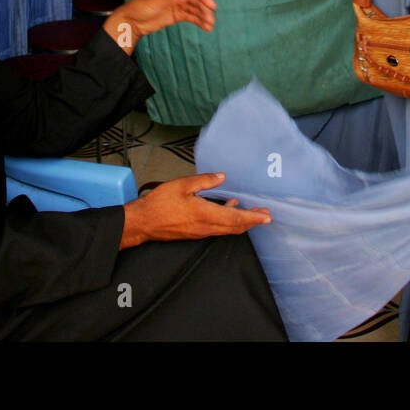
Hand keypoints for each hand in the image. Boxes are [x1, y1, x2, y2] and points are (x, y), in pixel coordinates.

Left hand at [102, 0, 216, 53]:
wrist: (131, 21)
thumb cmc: (139, 7)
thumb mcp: (156, 2)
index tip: (212, 6)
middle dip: (204, 9)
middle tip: (211, 20)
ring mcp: (177, 4)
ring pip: (195, 9)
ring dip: (203, 17)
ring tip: (210, 26)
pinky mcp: (176, 15)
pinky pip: (191, 17)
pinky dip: (198, 21)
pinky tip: (205, 27)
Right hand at [119, 173, 271, 248]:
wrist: (143, 222)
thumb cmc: (159, 204)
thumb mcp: (182, 185)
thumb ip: (205, 181)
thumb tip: (222, 177)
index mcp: (204, 214)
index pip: (235, 219)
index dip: (252, 218)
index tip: (266, 217)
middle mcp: (206, 226)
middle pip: (235, 227)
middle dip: (252, 221)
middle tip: (265, 215)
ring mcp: (200, 232)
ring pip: (227, 229)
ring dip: (241, 222)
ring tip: (251, 213)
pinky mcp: (195, 233)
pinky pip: (217, 228)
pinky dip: (228, 221)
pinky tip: (228, 209)